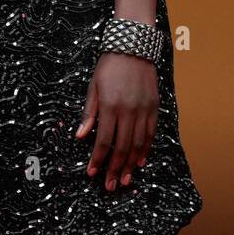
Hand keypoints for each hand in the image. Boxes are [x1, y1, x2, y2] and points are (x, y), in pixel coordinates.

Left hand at [78, 51, 158, 190]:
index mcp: (109, 106)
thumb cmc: (108, 67)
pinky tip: (139, 161)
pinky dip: (145, 150)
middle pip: (121, 147)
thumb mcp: (92, 87)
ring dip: (129, 164)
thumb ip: (88, 113)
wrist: (132, 48)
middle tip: (109, 186)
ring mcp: (143, 110)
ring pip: (137, 144)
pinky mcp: (154, 108)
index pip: (102, 140)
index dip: (97, 159)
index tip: (91, 173)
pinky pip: (150, 134)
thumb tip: (80, 136)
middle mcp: (127, 111)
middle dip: (113, 168)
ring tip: (123, 180)